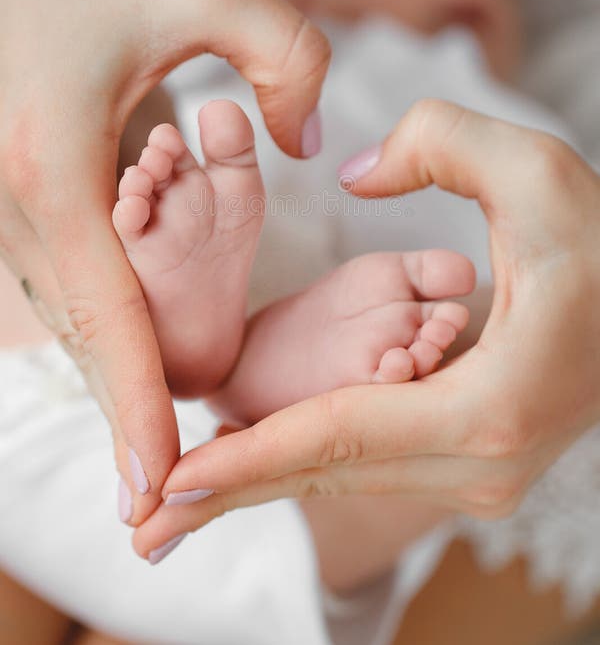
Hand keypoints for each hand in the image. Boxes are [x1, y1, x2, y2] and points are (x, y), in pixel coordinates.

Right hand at [0, 0, 329, 522]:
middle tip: (164, 504)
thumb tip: (307, 151)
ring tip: (157, 450)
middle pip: (81, 340)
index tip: (160, 483)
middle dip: (126, 414)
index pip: (106, 316)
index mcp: (56, 168)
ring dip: (114, 380)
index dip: (138, 405)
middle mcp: (13, 205)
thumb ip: (290, 61)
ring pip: (64, 323)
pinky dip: (99, 333)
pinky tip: (134, 362)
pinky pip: (57, 286)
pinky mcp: (9, 199)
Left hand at [132, 99, 599, 557]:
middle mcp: (478, 461)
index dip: (248, 459)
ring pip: (343, 479)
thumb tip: (356, 172)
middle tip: (140, 529)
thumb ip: (438, 146)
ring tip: (173, 511)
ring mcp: (478, 472)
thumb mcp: (533, 172)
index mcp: (486, 405)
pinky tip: (249, 471)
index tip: (168, 488)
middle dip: (230, 496)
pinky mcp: (472, 459)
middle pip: (328, 476)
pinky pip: (367, 464)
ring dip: (258, 487)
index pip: (339, 436)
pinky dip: (302, 468)